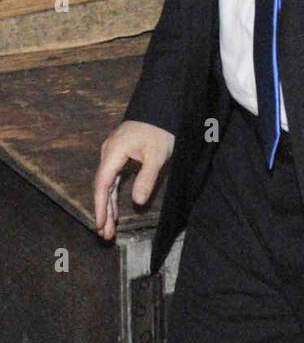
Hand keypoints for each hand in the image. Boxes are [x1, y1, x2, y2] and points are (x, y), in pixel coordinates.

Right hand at [93, 120, 173, 240]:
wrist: (164, 107)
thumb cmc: (161, 129)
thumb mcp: (158, 154)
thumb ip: (147, 177)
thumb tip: (137, 202)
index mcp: (114, 151)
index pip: (103, 184)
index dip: (101, 206)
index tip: (100, 224)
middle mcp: (109, 153)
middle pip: (103, 187)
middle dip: (103, 211)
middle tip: (105, 235)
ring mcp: (113, 154)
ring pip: (107, 185)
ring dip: (108, 206)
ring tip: (108, 229)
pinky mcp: (121, 155)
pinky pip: (114, 179)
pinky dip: (113, 195)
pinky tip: (113, 210)